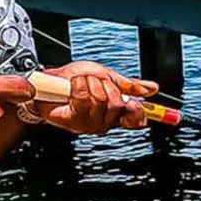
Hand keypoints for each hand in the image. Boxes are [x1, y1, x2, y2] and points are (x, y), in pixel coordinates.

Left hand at [38, 61, 156, 134]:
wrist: (47, 82)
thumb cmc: (72, 80)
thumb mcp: (105, 76)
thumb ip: (127, 84)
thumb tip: (152, 89)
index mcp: (114, 111)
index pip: (135, 117)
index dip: (140, 112)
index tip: (142, 106)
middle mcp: (104, 121)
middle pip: (117, 103)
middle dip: (104, 85)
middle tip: (93, 82)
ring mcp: (89, 124)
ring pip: (100, 99)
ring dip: (88, 83)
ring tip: (78, 85)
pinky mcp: (74, 122)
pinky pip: (84, 98)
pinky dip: (77, 85)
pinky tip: (71, 88)